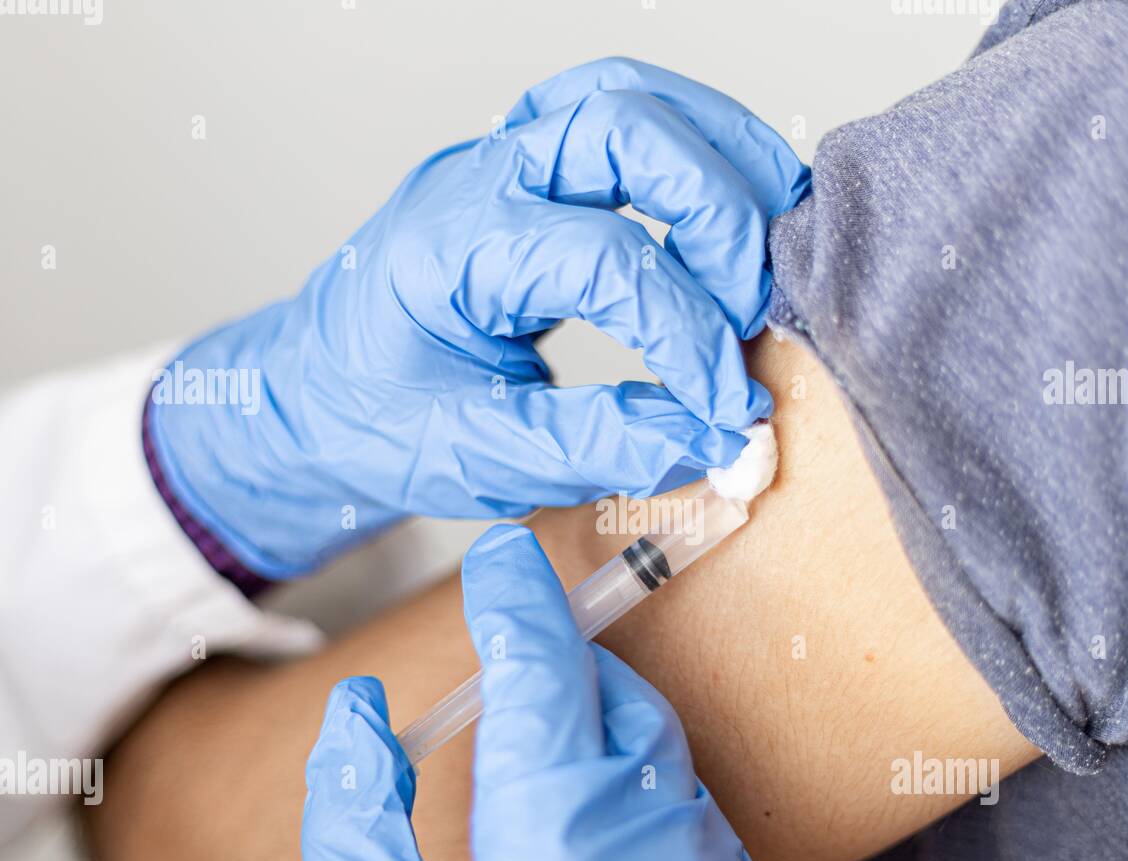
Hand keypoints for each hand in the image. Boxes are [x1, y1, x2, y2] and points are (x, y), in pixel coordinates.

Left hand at [150, 58, 808, 577]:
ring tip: (778, 228)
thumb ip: (597, 447)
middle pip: (626, 129)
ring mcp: (502, 160)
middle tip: (757, 306)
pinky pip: (620, 116)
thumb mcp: (478, 459)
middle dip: (717, 215)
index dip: (690, 335)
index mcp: (453, 249)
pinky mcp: (529, 170)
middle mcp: (479, 180)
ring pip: (629, 97)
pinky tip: (726, 206)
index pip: (607, 261)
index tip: (728, 403)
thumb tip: (709, 436)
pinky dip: (690, 147)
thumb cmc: (374, 420)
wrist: (314, 396)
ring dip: (719, 151)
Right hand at [301, 524, 813, 860]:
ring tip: (549, 833)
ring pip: (667, 772)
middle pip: (617, 704)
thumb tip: (364, 719)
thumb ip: (356, 816)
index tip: (502, 556)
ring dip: (608, 766)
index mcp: (557, 825)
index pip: (540, 662)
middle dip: (564, 684)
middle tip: (512, 705)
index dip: (515, 595)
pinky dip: (655, 836)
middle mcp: (661, 838)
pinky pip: (704, 845)